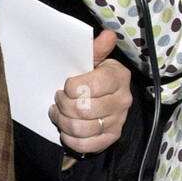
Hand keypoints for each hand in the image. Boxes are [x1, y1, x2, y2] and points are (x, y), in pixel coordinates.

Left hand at [49, 30, 131, 152]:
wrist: (104, 97)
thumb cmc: (93, 75)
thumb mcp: (93, 60)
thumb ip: (96, 49)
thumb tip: (108, 35)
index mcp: (118, 77)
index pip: (90, 86)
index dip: (71, 88)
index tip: (66, 85)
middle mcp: (122, 100)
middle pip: (83, 110)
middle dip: (63, 104)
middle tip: (59, 98)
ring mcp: (118, 121)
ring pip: (81, 128)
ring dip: (63, 121)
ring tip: (59, 112)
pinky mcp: (111, 138)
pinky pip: (84, 145)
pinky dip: (69, 138)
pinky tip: (65, 127)